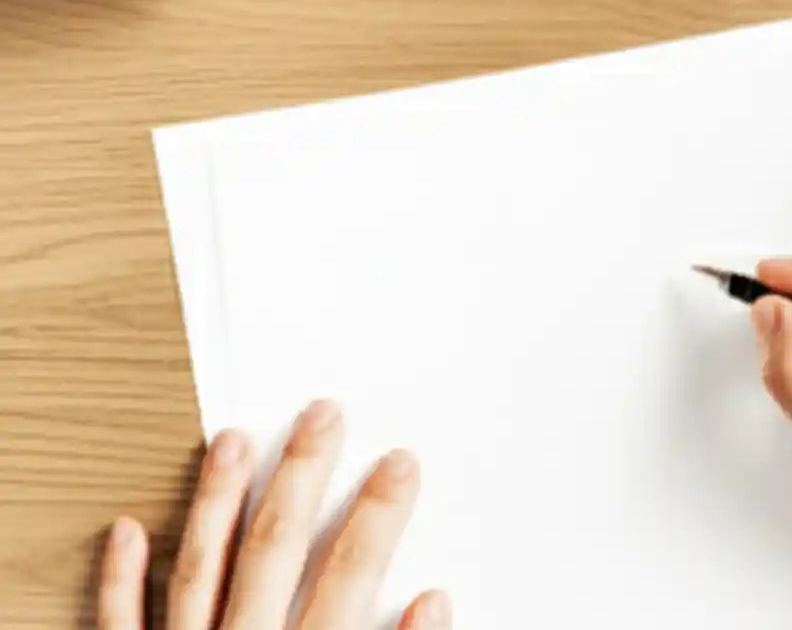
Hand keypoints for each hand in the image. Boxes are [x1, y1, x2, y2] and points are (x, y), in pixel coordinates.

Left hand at [97, 400, 451, 629]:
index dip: (380, 514)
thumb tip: (433, 606)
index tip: (399, 465)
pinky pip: (124, 623)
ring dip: (218, 499)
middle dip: (304, 474)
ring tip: (230, 441)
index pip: (352, 572)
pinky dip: (123, 577)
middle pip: (276, 547)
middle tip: (323, 417)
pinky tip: (128, 529)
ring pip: (202, 567)